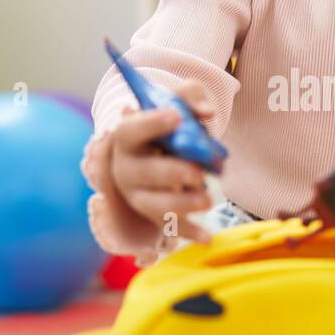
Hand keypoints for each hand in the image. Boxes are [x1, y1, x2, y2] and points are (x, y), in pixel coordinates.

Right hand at [107, 82, 217, 247]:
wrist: (165, 147)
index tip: (176, 116)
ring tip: (208, 200)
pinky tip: (208, 237)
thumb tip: (207, 112)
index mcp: (127, 136)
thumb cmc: (171, 123)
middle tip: (197, 172)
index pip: (131, 130)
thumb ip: (191, 97)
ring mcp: (138, 195)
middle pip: (145, 173)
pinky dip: (189, 232)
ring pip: (154, 205)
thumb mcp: (179, 102)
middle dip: (172, 173)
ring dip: (181, 204)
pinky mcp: (154, 213)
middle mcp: (126, 168)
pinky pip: (170, 226)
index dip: (151, 123)